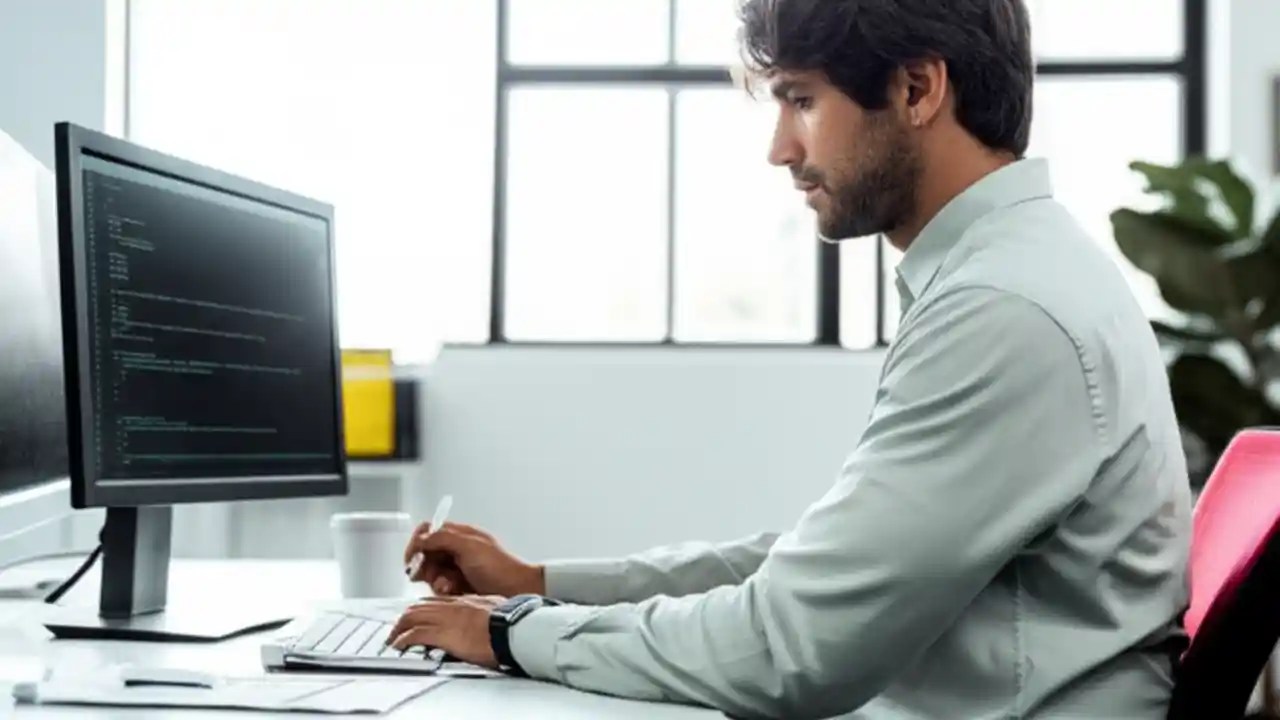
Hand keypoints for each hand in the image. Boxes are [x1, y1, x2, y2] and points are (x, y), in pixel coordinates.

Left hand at [386, 595, 503, 668]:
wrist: (514, 628)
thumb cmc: (513, 622)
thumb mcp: (500, 611)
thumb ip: (489, 613)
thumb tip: (492, 619)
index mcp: (467, 601)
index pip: (438, 601)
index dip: (424, 608)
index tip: (418, 616)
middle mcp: (453, 606)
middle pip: (420, 606)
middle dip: (406, 617)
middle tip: (399, 627)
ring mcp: (447, 619)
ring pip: (412, 616)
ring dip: (399, 627)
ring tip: (393, 638)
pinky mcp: (443, 634)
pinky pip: (415, 634)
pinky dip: (404, 639)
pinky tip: (399, 645)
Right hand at [403, 521, 545, 597]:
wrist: (518, 591)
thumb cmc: (500, 567)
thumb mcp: (470, 546)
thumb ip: (443, 538)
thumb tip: (421, 538)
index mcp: (460, 535)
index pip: (428, 531)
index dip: (417, 543)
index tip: (412, 558)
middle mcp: (457, 550)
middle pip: (426, 554)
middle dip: (425, 566)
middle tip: (430, 575)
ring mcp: (458, 569)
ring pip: (432, 573)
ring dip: (435, 580)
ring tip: (447, 586)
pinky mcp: (459, 587)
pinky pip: (440, 588)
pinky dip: (443, 591)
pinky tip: (452, 592)